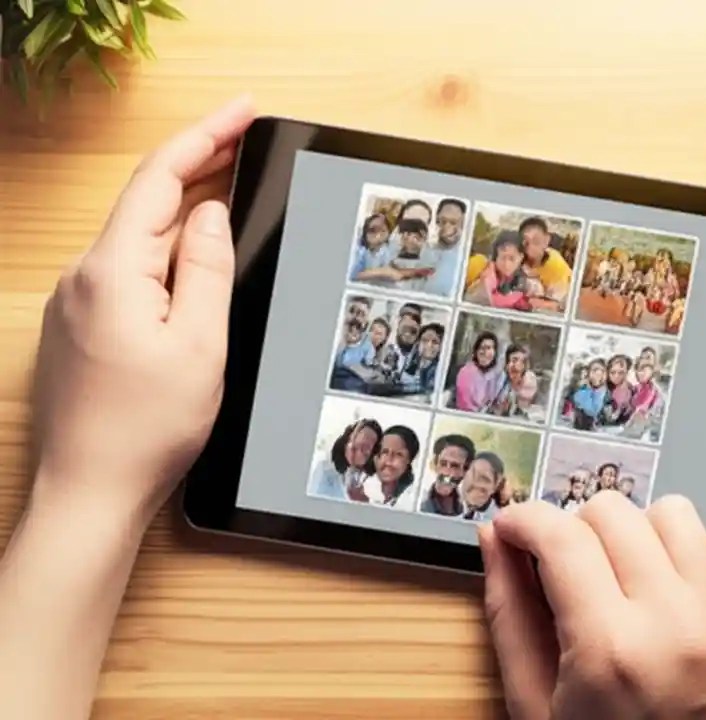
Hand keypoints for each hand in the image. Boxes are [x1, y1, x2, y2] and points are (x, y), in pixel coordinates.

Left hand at [30, 97, 256, 525]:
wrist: (91, 490)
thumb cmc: (147, 429)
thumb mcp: (201, 343)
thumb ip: (208, 268)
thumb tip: (211, 213)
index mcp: (113, 272)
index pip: (159, 178)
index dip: (205, 135)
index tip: (243, 112)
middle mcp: (84, 277)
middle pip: (147, 202)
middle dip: (200, 167)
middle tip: (248, 142)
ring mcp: (77, 302)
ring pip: (139, 239)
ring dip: (186, 215)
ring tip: (234, 201)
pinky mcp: (81, 326)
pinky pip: (129, 271)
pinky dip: (167, 254)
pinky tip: (196, 264)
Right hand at [478, 493, 705, 719]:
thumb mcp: (535, 707)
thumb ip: (510, 615)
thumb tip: (494, 542)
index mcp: (610, 651)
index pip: (562, 535)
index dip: (524, 520)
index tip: (510, 528)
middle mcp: (673, 625)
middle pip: (614, 512)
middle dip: (572, 526)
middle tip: (555, 564)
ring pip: (672, 513)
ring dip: (630, 531)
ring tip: (608, 573)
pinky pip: (705, 555)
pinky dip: (669, 562)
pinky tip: (648, 604)